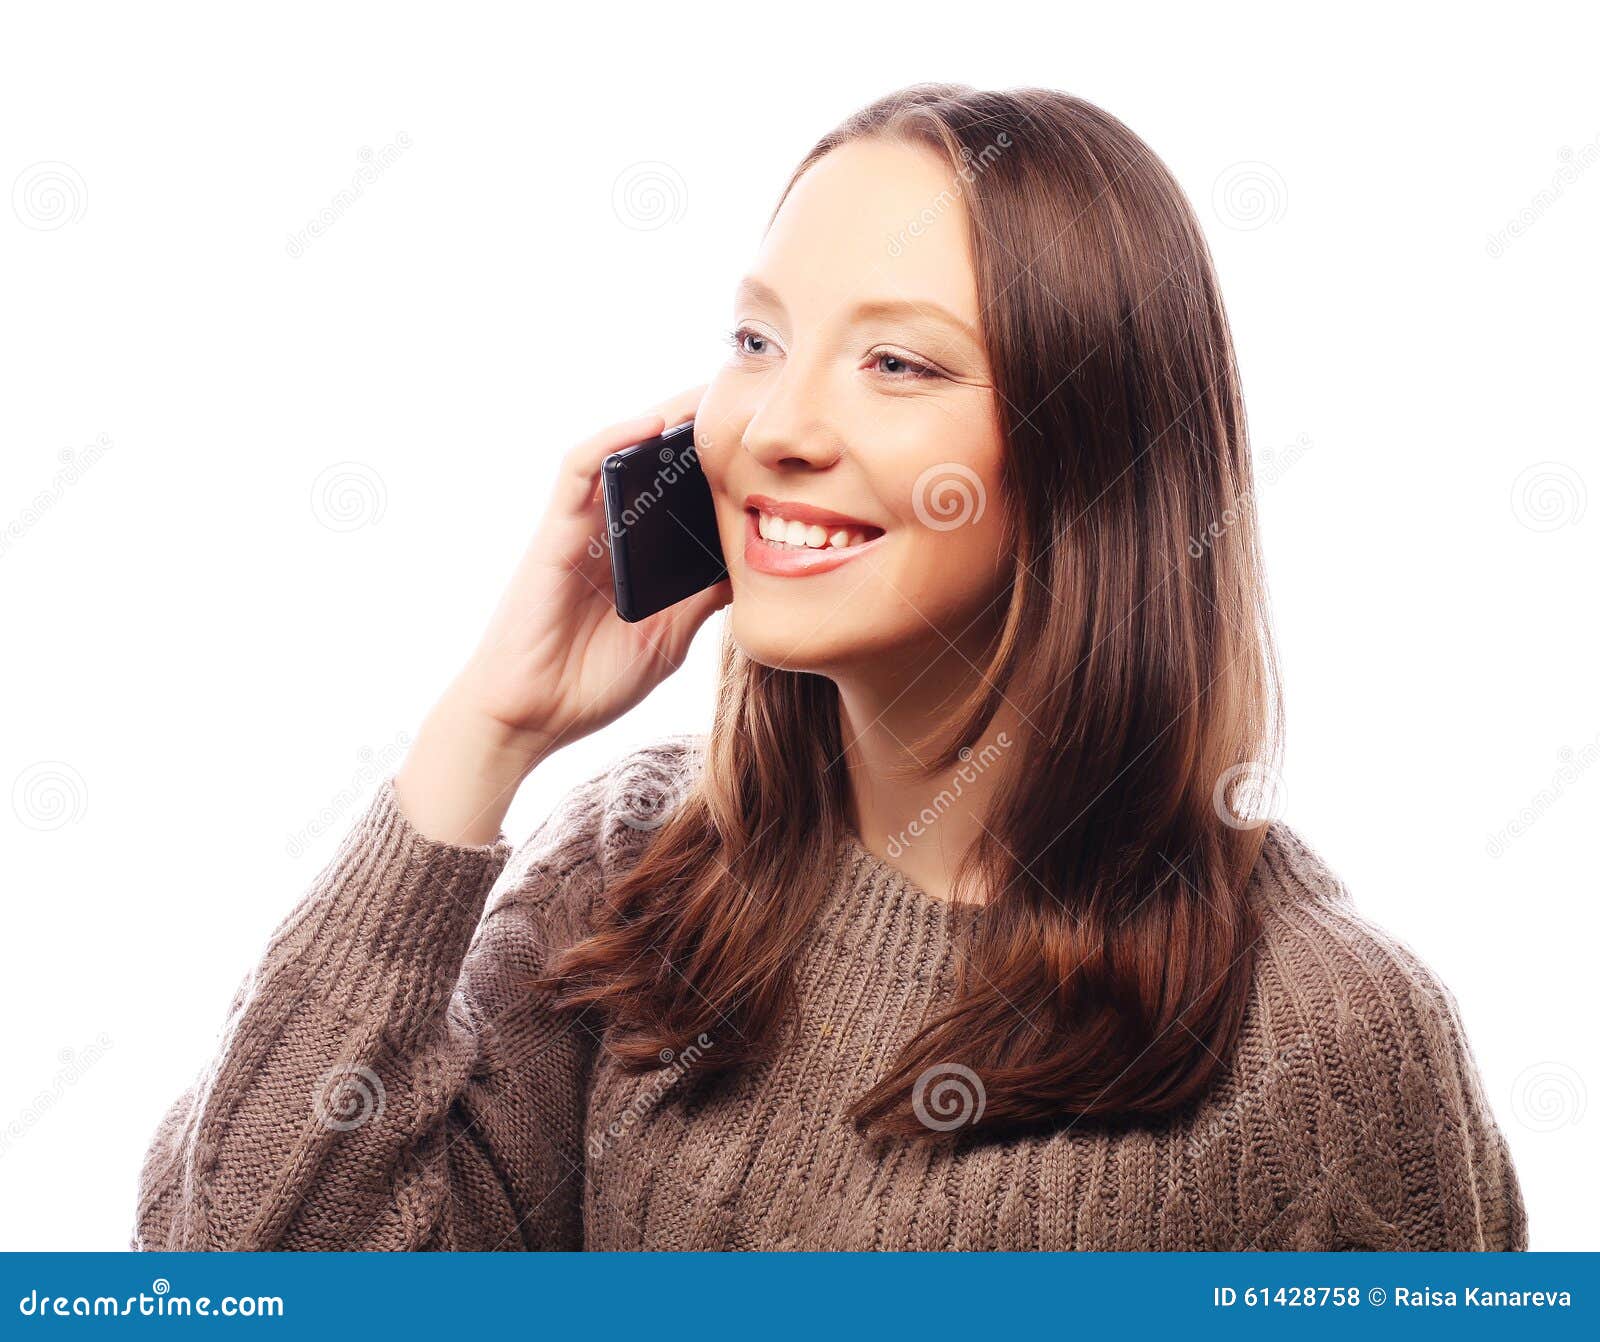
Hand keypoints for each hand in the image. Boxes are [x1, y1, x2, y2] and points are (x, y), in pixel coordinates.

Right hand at [396, 385, 731, 842]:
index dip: (717, 459)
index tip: (766, 438)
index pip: (679, 491)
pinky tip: (648, 426)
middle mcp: (609, 530)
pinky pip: (578, 473)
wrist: (530, 720)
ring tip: (708, 392)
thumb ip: (703, 597)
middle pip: (653, 460)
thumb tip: (759, 562)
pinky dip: (611, 443)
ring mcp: (579, 527)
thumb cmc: (591, 682)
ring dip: (661, 418)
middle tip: (748, 393)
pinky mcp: (553, 533)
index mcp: (638, 553)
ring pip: (620, 452)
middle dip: (696, 423)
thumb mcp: (670, 636)